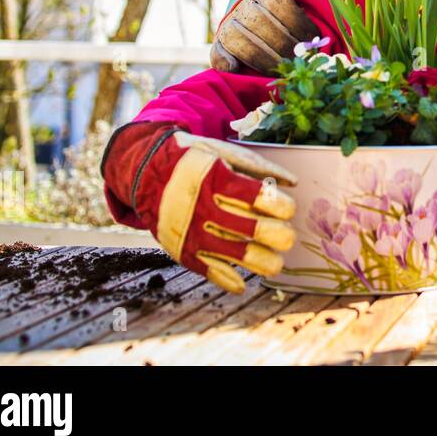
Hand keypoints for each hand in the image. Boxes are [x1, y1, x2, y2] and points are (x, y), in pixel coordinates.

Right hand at [102, 124, 299, 293]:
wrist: (143, 171)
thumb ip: (258, 166)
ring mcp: (192, 231)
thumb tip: (293, 182)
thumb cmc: (193, 159)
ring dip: (262, 263)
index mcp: (217, 179)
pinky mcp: (181, 249)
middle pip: (252, 229)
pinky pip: (208, 270)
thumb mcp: (222, 151)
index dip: (280, 206)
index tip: (289, 210)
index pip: (258, 197)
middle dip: (278, 236)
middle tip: (288, 238)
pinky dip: (228, 280)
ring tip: (276, 264)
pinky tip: (242, 283)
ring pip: (235, 253)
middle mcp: (204, 207)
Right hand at [210, 0, 317, 74]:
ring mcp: (228, 21)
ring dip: (265, 59)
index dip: (299, 23)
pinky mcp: (220, 40)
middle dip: (286, 45)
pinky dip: (224, 61)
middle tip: (303, 58)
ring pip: (242, 42)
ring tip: (285, 68)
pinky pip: (217, 52)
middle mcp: (242, 0)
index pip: (279, 3)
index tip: (314, 37)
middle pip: (262, 26)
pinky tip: (235, 69)